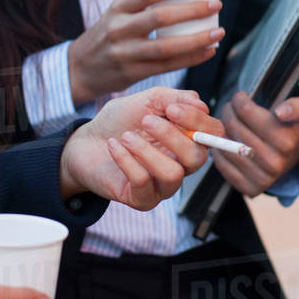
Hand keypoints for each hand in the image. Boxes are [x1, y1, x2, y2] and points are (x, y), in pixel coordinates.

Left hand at [60, 87, 224, 209]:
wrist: (84, 143)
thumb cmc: (119, 122)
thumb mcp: (147, 101)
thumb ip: (175, 98)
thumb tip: (201, 104)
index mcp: (187, 139)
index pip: (213, 135)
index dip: (199, 122)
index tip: (172, 109)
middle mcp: (181, 164)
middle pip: (197, 158)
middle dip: (172, 136)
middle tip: (146, 121)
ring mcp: (162, 185)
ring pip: (173, 175)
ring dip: (147, 151)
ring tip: (126, 136)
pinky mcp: (142, 199)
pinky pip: (143, 183)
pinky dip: (127, 160)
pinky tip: (114, 146)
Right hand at [68, 0, 223, 104]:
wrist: (80, 69)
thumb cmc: (108, 35)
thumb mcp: (117, 13)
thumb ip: (144, 6)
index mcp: (117, 7)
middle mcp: (119, 29)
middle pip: (161, 18)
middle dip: (193, 11)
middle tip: (216, 5)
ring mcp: (125, 53)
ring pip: (167, 46)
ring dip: (197, 39)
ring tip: (218, 32)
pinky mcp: (132, 74)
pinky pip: (167, 66)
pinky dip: (191, 58)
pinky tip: (208, 52)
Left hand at [212, 91, 298, 197]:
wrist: (289, 161)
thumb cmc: (287, 130)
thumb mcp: (298, 114)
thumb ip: (294, 107)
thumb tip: (280, 112)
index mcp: (286, 141)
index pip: (246, 112)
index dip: (239, 100)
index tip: (240, 97)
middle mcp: (275, 163)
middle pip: (234, 127)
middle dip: (228, 113)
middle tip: (229, 108)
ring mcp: (262, 178)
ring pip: (226, 146)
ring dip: (220, 131)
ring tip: (226, 124)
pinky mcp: (249, 188)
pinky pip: (222, 165)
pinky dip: (218, 150)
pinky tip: (224, 142)